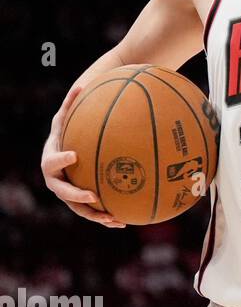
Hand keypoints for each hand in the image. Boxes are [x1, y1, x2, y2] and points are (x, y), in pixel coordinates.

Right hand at [41, 85, 124, 227]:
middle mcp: (55, 180)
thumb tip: (81, 84)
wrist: (64, 151)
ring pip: (78, 208)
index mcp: (51, 160)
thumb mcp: (67, 116)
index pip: (52, 161)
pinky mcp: (80, 202)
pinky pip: (91, 212)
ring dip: (94, 215)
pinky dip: (105, 217)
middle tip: (92, 196)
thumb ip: (72, 104)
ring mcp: (67, 193)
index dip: (61, 160)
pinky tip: (123, 222)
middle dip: (76, 196)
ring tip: (112, 218)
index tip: (74, 155)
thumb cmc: (67, 131)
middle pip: (62, 191)